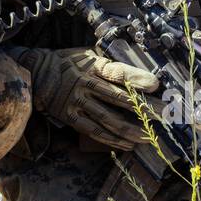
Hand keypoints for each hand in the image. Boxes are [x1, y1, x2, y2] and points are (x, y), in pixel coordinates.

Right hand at [19, 46, 160, 149]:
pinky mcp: (71, 117)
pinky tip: (128, 145)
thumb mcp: (89, 55)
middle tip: (163, 115)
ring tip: (149, 136)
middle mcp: (85, 83)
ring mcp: (77, 102)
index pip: (117, 72)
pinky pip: (95, 131)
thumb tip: (143, 75)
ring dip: (131, 129)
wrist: (37, 73)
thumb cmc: (69, 63)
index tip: (156, 85)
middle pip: (118, 98)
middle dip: (143, 108)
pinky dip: (112, 139)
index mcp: (92, 65)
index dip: (136, 78)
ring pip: (108, 119)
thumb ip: (112, 64)